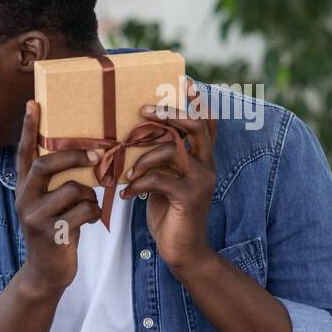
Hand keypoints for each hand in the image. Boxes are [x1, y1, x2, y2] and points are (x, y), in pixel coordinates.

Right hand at [15, 99, 102, 295]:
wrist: (47, 272)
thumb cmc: (57, 231)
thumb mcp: (53, 204)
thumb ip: (61, 182)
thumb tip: (90, 156)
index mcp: (25, 187)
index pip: (25, 152)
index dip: (28, 128)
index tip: (33, 103)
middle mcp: (24, 197)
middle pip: (45, 164)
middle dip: (73, 156)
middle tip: (96, 155)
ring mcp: (34, 215)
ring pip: (70, 189)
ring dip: (89, 194)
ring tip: (90, 204)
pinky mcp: (49, 232)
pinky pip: (82, 211)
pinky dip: (92, 214)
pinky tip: (88, 221)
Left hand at [120, 77, 216, 274]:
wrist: (183, 252)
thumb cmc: (169, 216)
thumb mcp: (163, 184)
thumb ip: (159, 162)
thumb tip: (134, 140)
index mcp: (202, 160)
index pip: (205, 123)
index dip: (195, 101)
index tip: (183, 80)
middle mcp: (207, 166)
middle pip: (194, 127)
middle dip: (168, 114)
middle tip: (143, 110)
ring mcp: (201, 181)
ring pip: (173, 150)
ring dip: (143, 156)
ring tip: (124, 172)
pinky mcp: (190, 197)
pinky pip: (160, 179)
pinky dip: (138, 183)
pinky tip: (125, 194)